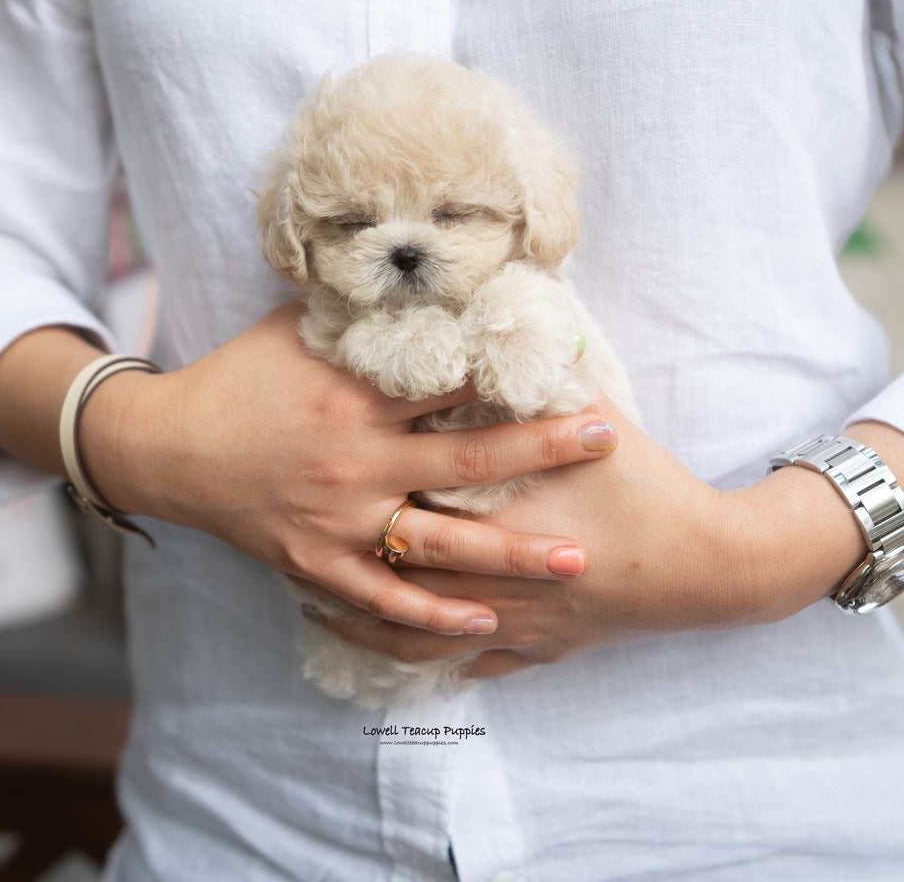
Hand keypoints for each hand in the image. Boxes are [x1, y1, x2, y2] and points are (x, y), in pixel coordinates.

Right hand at [77, 301, 619, 635]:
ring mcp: (339, 520)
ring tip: (576, 558)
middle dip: (541, 451)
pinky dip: (432, 614)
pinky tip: (484, 623)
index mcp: (355, 397)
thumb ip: (358, 308)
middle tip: (603, 442)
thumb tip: (415, 270)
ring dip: (511, 553)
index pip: (450, 383)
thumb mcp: (296, 328)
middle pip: (467, 462)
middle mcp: (357, 461)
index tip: (565, 364)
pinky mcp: (316, 563)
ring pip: (441, 544)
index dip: (511, 372)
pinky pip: (383, 597)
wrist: (166, 447)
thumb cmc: (237, 377)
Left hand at [311, 400, 868, 677]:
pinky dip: (413, 652)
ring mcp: (506, 619)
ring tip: (303, 592)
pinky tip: (383, 645)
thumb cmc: (649, 487)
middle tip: (278, 516)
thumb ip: (543, 379)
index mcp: (490, 506)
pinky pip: (455, 660)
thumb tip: (508, 329)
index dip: (357, 463)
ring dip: (355, 609)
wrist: (710, 567)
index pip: (405, 484)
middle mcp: (485, 569)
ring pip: (408, 624)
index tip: (307, 441)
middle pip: (390, 555)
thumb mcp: (595, 420)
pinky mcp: (530, 648)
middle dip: (334, 538)